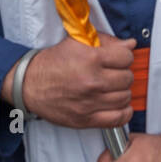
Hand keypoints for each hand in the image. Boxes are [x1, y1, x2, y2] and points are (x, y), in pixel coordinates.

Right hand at [2, 33, 135, 128]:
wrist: (30, 84)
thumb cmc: (54, 62)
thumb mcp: (78, 42)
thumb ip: (107, 41)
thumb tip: (131, 44)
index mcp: (91, 59)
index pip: (127, 58)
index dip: (125, 56)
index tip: (119, 59)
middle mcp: (92, 82)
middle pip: (127, 78)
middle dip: (123, 73)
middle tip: (115, 72)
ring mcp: (89, 103)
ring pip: (125, 97)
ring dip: (122, 91)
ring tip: (113, 87)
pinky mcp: (85, 120)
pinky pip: (117, 119)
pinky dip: (123, 112)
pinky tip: (117, 104)